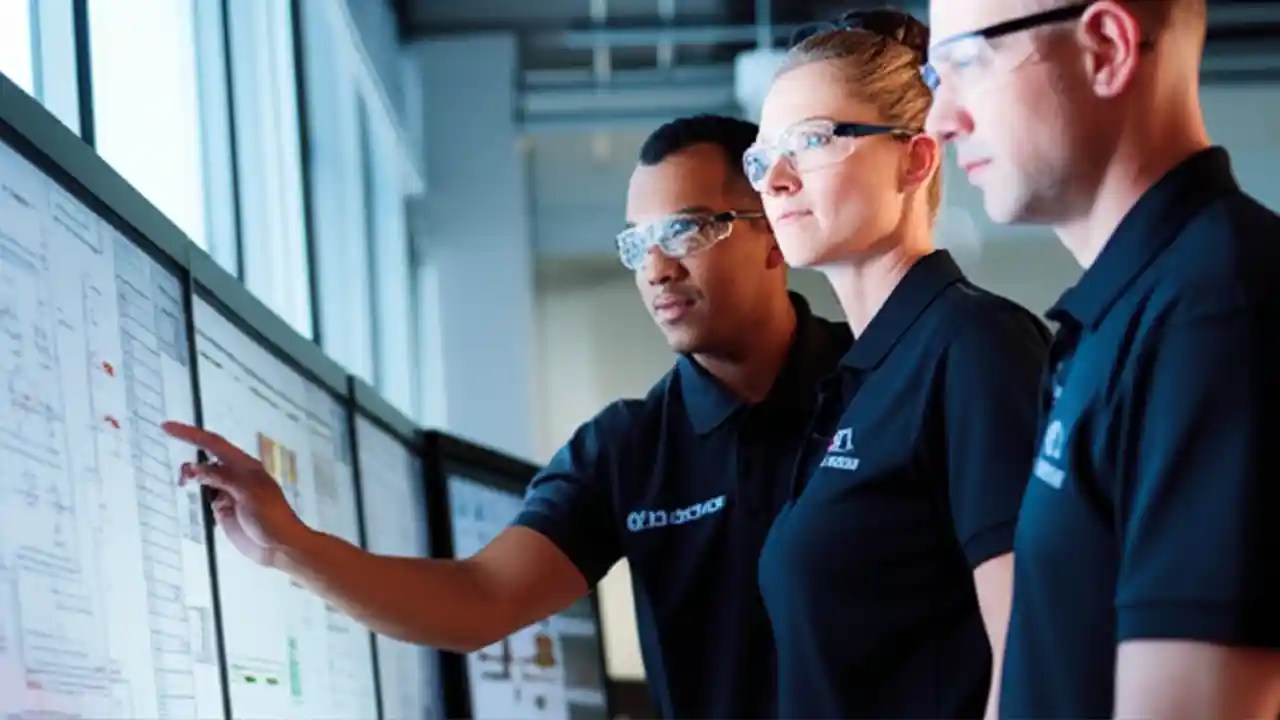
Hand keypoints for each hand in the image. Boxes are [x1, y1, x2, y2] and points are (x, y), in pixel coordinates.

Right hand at [163, 421, 310, 567]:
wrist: (279, 546)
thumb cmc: (270, 515)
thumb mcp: (247, 492)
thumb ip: (221, 478)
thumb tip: (193, 468)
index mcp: (244, 465)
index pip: (213, 443)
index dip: (190, 434)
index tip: (167, 427)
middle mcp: (234, 475)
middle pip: (205, 459)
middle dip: (189, 461)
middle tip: (181, 478)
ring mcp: (227, 492)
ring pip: (202, 477)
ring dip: (191, 478)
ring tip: (184, 486)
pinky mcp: (221, 509)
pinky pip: (203, 496)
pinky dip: (195, 494)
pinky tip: (194, 500)